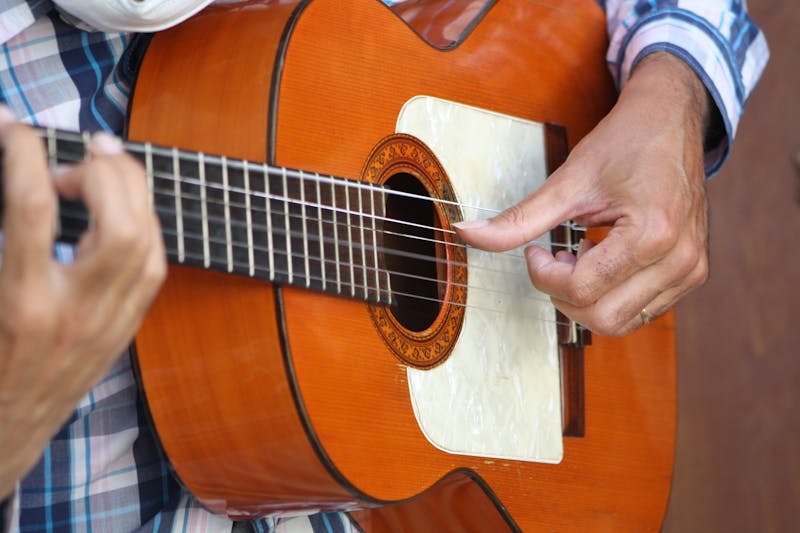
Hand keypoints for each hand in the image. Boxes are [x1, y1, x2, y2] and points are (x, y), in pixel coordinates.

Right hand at [0, 107, 165, 497]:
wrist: (5, 428)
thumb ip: (3, 233)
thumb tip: (14, 177)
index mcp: (21, 302)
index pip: (32, 208)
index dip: (24, 152)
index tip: (11, 125)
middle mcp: (75, 312)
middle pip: (118, 225)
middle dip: (102, 173)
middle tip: (75, 155)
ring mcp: (109, 322)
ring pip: (148, 243)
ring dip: (132, 193)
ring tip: (101, 169)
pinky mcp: (126, 328)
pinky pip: (154, 265)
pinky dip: (143, 224)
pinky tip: (121, 209)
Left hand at [455, 53, 710, 336]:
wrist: (671, 120)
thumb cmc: (625, 143)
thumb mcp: (567, 180)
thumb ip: (519, 219)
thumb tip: (467, 234)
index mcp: (651, 234)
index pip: (580, 289)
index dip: (544, 275)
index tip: (535, 250)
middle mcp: (679, 260)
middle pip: (601, 317)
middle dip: (563, 294)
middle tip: (555, 258)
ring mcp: (690, 271)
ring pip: (621, 322)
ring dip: (588, 298)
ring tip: (581, 255)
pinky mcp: (692, 274)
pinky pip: (641, 311)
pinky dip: (611, 295)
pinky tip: (604, 259)